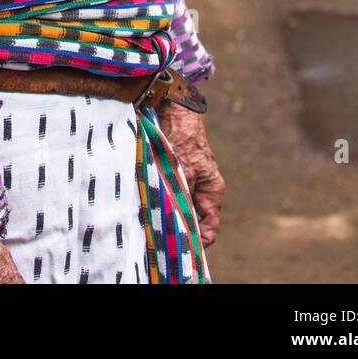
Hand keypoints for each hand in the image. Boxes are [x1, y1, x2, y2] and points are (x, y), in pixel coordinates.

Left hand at [156, 100, 225, 247]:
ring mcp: (188, 184)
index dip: (195, 243)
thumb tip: (178, 226)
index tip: (177, 249)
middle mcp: (202, 191)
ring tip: (150, 222)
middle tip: (158, 239)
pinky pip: (167, 197)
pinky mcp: (173, 176)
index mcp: (212, 193)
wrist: (172, 109)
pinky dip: (158, 201)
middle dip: (177, 230)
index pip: (208, 232)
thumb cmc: (182, 137)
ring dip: (165, 215)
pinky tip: (145, 204)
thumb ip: (183, 198)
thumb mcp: (183, 171)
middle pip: (191, 223)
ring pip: (177, 210)